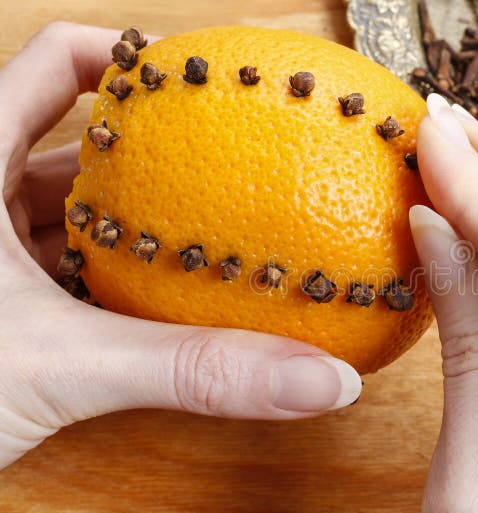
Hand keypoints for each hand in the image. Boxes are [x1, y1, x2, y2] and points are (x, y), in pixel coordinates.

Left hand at [0, 22, 360, 469]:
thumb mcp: (60, 367)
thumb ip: (193, 370)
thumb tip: (316, 379)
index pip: (49, 64)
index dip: (125, 58)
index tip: (197, 80)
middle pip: (71, 140)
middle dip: (148, 149)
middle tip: (222, 159)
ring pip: (67, 211)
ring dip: (134, 220)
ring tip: (204, 228)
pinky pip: (61, 267)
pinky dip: (110, 274)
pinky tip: (155, 296)